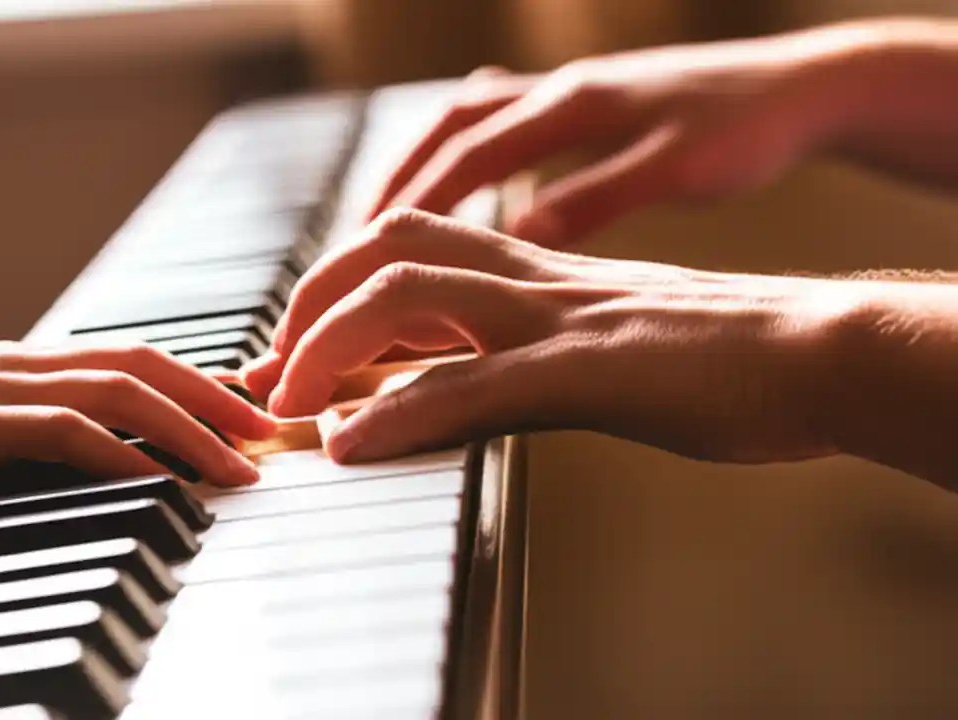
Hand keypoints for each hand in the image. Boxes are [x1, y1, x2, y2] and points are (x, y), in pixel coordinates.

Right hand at [0, 341, 275, 511]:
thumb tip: (110, 458)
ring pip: (118, 393)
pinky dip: (117, 454)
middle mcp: (27, 362)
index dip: (204, 382)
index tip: (257, 414)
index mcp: (34, 361)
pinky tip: (156, 479)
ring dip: (188, 431)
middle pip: (147, 366)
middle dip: (220, 400)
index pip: (139, 359)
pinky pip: (60, 431)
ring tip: (238, 468)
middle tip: (274, 437)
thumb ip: (40, 431)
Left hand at [244, 210, 858, 464]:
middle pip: (388, 249)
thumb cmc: (718, 354)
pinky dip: (398, 412)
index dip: (331, 293)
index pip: (410, 252)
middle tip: (268, 373)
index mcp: (538, 270)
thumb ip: (527, 350)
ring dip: (328, 345)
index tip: (283, 352)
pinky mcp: (590, 369)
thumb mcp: (601, 340)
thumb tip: (461, 386)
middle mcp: (534, 279)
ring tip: (288, 403)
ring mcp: (559, 317)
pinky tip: (350, 445)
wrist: (819, 349)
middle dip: (309, 303)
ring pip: (410, 294)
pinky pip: (473, 382)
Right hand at [367, 32, 852, 245]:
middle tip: (355, 237)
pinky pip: (501, 125)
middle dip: (396, 182)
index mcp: (575, 105)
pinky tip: (461, 188)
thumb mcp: (677, 173)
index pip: (469, 153)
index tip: (370, 251)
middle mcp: (560, 90)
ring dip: (422, 166)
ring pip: (468, 122)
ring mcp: (569, 93)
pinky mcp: (585, 107)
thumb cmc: (750, 128)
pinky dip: (464, 157)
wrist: (804, 85)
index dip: (415, 202)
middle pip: (449, 129)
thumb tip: (517, 234)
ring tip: (386, 219)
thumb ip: (594, 199)